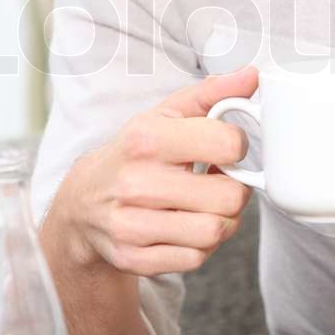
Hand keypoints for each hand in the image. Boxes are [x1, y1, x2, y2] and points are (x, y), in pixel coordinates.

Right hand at [46, 66, 258, 278]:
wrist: (82, 204)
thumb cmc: (135, 154)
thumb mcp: (165, 115)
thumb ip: (212, 94)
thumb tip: (252, 76)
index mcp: (147, 139)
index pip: (227, 145)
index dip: (237, 148)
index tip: (225, 150)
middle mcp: (136, 183)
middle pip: (229, 197)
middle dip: (234, 190)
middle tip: (218, 183)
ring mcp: (132, 225)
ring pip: (216, 232)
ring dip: (221, 220)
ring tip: (204, 206)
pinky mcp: (134, 258)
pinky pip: (196, 258)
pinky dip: (200, 246)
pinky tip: (185, 227)